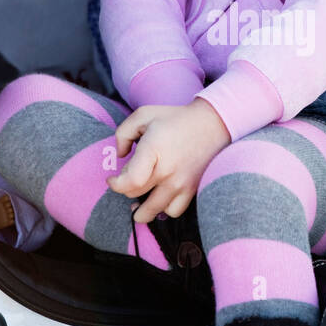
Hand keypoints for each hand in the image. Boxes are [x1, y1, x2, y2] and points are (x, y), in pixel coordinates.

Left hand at [107, 98, 230, 222]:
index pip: (130, 181)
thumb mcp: (143, 114)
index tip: (112, 179)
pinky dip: (163, 209)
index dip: (116, 184)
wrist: (212, 124)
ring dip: (142, 207)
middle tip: (128, 180)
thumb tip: (120, 155)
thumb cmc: (175, 118)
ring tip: (139, 200)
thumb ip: (123, 133)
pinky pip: (173, 211)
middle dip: (126, 189)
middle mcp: (167, 170)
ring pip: (153, 210)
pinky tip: (159, 199)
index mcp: (153, 150)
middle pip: (136, 194)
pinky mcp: (192, 190)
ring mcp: (181, 183)